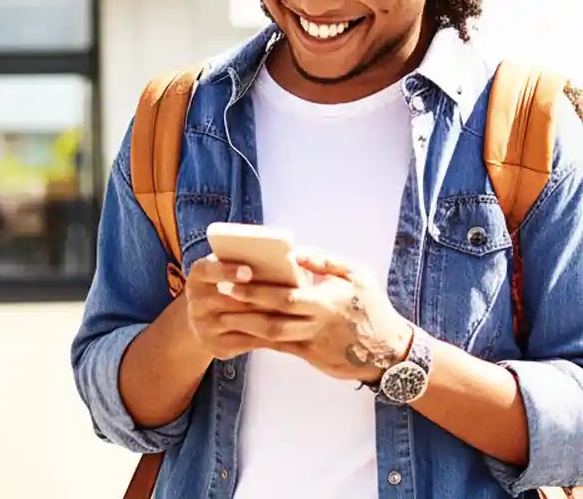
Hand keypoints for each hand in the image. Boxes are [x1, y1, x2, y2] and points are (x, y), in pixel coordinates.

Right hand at [184, 254, 281, 360]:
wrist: (206, 321)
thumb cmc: (228, 286)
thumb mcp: (227, 269)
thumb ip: (245, 259)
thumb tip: (284, 255)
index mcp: (197, 277)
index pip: (206, 270)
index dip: (226, 270)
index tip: (248, 271)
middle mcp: (195, 303)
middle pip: (225, 299)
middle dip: (257, 297)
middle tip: (285, 293)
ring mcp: (204, 327)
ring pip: (240, 322)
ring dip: (267, 315)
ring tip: (293, 310)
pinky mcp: (217, 347)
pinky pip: (247, 341)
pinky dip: (270, 335)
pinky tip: (290, 329)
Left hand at [218, 250, 413, 382]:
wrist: (391, 353)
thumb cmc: (373, 307)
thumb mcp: (359, 275)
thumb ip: (327, 261)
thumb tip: (296, 252)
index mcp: (327, 301)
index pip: (284, 295)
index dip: (256, 290)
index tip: (232, 280)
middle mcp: (316, 324)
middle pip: (272, 318)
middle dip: (242, 309)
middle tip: (218, 297)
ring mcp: (312, 343)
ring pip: (272, 336)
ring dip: (244, 327)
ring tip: (220, 317)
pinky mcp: (310, 357)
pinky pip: (279, 348)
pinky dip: (258, 340)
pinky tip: (240, 332)